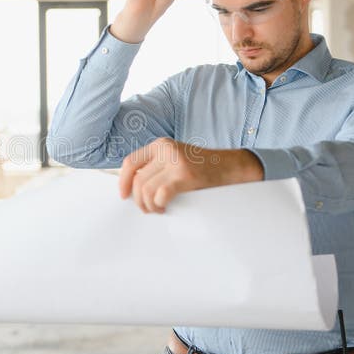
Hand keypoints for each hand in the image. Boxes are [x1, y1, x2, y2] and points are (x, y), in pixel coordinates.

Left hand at [118, 137, 263, 213]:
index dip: (123, 181)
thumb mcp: (175, 158)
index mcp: (160, 144)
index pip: (130, 162)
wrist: (230, 167)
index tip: (123, 195)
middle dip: (139, 200)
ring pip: (147, 190)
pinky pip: (161, 195)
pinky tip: (165, 207)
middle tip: (147, 209)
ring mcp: (176, 162)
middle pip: (138, 180)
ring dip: (149, 205)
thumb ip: (156, 166)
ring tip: (157, 209)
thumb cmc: (201, 168)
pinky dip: (159, 205)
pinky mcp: (185, 175)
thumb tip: (132, 187)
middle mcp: (166, 149)